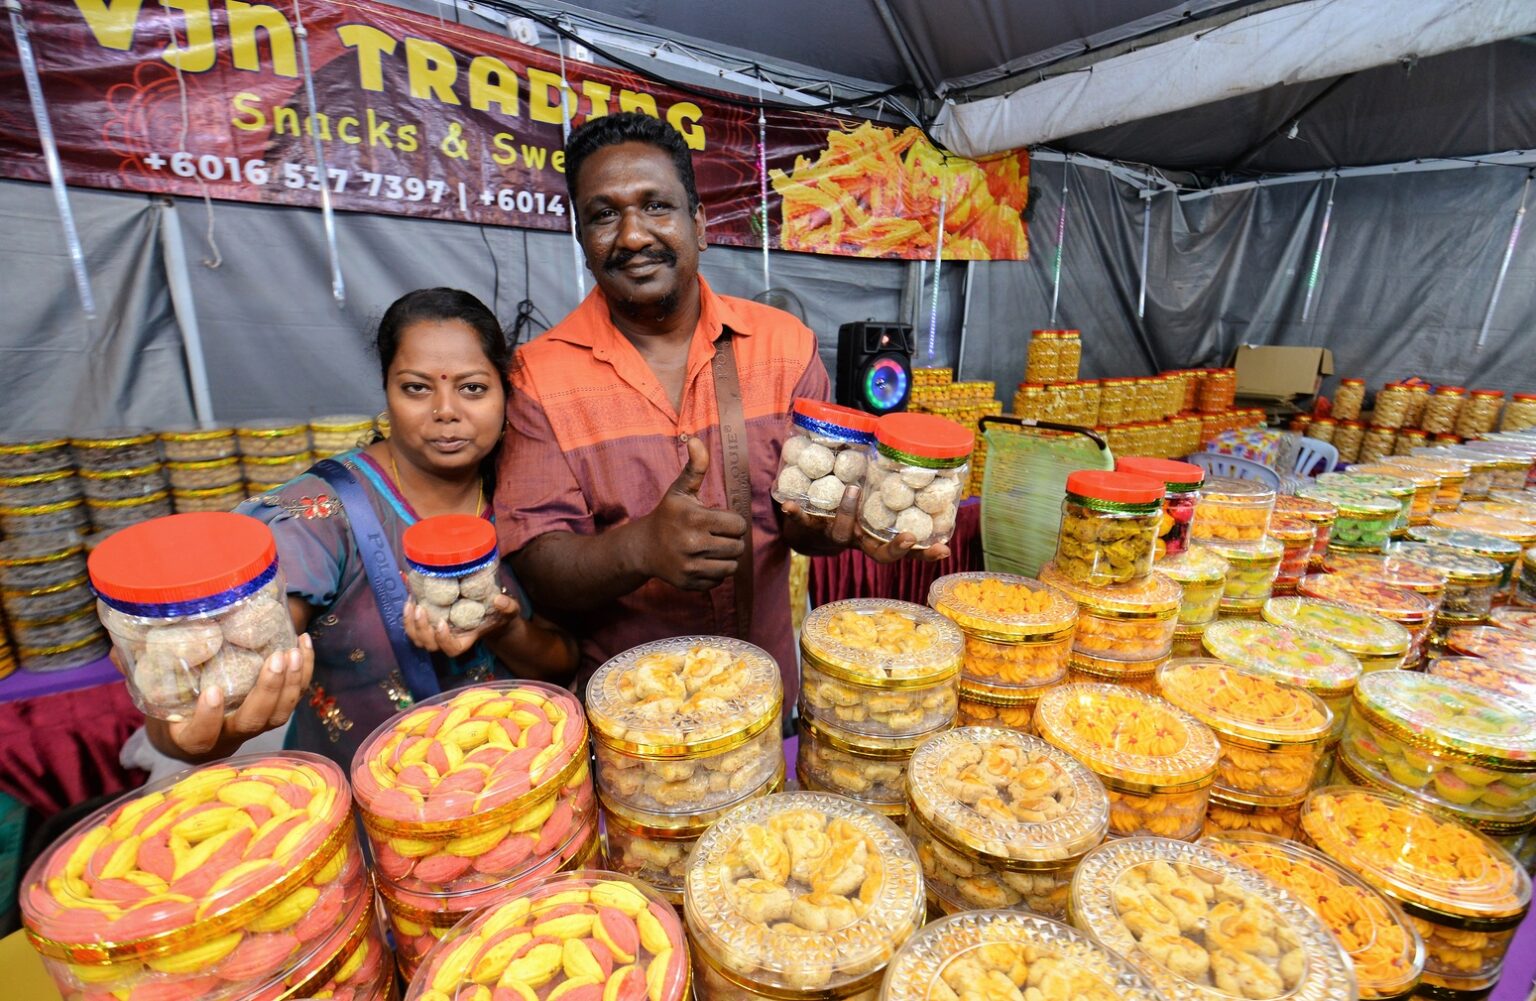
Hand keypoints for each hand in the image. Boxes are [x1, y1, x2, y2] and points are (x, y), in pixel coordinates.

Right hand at [142, 635, 314, 758]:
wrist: (192, 729)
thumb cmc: (167, 707)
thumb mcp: (149, 693)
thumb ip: (136, 671)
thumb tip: (119, 648)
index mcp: (193, 737)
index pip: (202, 736)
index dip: (210, 718)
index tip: (212, 691)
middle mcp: (228, 736)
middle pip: (254, 723)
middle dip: (268, 692)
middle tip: (274, 659)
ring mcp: (254, 726)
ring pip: (279, 713)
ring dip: (291, 682)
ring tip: (292, 650)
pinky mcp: (274, 712)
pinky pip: (294, 697)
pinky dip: (303, 672)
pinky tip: (303, 643)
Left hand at [404, 592, 520, 656]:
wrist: (489, 611)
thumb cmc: (499, 615)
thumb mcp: (510, 610)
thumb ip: (508, 607)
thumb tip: (498, 599)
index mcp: (465, 642)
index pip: (451, 649)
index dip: (443, 640)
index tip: (442, 622)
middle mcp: (448, 641)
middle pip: (429, 645)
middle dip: (422, 629)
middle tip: (420, 609)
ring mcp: (436, 634)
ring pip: (417, 638)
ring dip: (410, 623)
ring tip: (411, 604)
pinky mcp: (429, 623)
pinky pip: (413, 626)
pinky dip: (408, 615)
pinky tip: (410, 598)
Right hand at [632, 436, 746, 589]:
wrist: (643, 548)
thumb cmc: (668, 515)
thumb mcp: (680, 490)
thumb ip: (695, 467)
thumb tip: (696, 439)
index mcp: (695, 519)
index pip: (738, 525)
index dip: (732, 522)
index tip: (720, 520)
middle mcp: (693, 544)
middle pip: (737, 547)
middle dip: (731, 540)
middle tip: (718, 535)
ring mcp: (691, 566)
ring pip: (732, 565)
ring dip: (727, 557)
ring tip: (713, 548)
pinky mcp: (690, 583)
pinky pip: (719, 580)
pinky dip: (715, 572)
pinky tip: (703, 561)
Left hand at [781, 484, 951, 563]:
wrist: (806, 529)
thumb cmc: (847, 508)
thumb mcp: (871, 499)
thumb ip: (889, 480)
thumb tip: (910, 443)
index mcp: (876, 534)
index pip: (906, 550)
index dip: (923, 554)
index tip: (943, 549)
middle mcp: (858, 540)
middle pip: (880, 554)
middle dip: (895, 548)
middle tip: (909, 537)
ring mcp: (834, 535)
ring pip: (843, 533)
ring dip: (848, 513)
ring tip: (851, 490)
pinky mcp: (809, 528)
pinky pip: (803, 522)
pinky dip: (796, 513)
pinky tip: (788, 505)